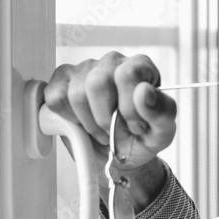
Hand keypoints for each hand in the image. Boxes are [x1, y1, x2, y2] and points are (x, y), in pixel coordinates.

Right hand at [43, 52, 176, 175]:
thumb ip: (162, 111)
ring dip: (89, 123)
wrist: (122, 156)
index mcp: (140, 66)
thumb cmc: (143, 137)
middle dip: (105, 119)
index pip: (127, 75)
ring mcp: (84, 69)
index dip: (128, 108)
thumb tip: (144, 92)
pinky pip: (56, 98)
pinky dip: (68, 119)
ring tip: (102, 131)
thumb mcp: (163, 131)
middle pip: (98, 83)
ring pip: (76, 93)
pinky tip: (82, 123)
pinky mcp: (62, 81)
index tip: (136, 127)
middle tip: (115, 133)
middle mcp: (112, 62)